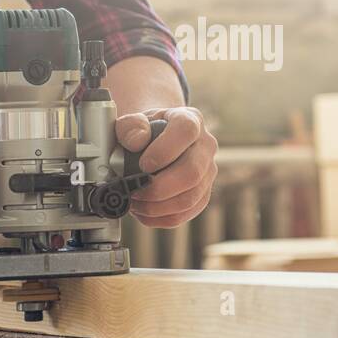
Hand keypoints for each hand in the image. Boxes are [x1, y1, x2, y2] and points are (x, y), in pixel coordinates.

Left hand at [115, 107, 217, 227]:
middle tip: (134, 191)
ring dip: (157, 207)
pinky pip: (185, 214)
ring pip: (190, 198)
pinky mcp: (202, 195)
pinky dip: (160, 217)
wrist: (154, 142)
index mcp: (190, 120)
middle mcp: (205, 146)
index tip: (143, 164)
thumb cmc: (144, 132)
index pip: (186, 131)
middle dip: (159, 188)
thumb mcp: (132, 121)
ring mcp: (208, 173)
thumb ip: (130, 126)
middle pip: (192, 172)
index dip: (165, 150)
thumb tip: (136, 142)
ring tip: (134, 202)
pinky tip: (142, 211)